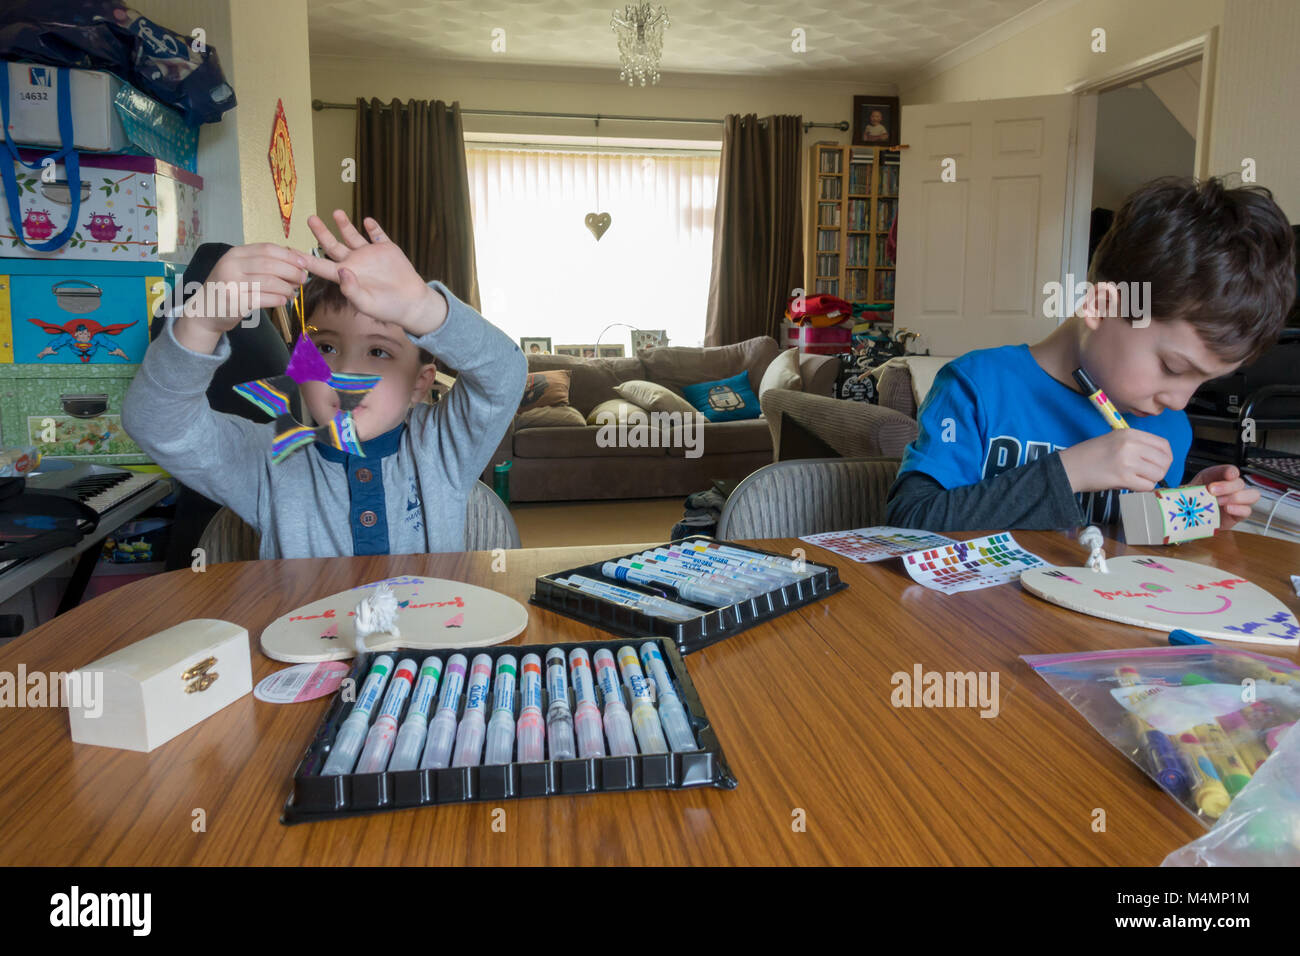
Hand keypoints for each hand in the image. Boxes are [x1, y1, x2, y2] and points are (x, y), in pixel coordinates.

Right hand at [183, 243, 308, 332]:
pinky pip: (264, 298)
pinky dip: (278, 299)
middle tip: (303, 279)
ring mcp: (232, 284)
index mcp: (235, 254)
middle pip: (270, 264)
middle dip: (292, 271)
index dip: (289, 255)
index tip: (304, 262)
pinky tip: (283, 300)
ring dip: (287, 288)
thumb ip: (262, 262)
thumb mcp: (240, 269)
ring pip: (270, 282)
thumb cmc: (228, 288)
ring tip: (292, 292)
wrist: (204, 311)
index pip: (267, 249)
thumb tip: (295, 261)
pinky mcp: (235, 302)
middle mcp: (231, 266)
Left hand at [303, 210, 446, 335]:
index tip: (290, 251)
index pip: (320, 266)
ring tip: (336, 212)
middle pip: (332, 245)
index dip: (305, 259)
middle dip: (321, 232)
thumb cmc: (387, 308)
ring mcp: (370, 254)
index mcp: (346, 276)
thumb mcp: (367, 304)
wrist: (411, 303)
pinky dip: (372, 227)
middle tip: (310, 218)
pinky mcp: (386, 249)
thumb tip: (342, 271)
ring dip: (344, 224)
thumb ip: (352, 290)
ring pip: (352, 236)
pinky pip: (377, 234)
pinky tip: (367, 221)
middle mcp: (355, 263)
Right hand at [1059, 429, 1172, 492]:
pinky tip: (1130, 485)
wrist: (1070, 467)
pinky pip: (1147, 486)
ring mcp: (1127, 461)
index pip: (1163, 445)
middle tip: (1147, 474)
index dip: (1165, 457)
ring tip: (1136, 479)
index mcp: (1129, 433)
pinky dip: (1142, 488)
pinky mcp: (1123, 477)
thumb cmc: (1090, 455)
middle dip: (1159, 471)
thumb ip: (1137, 444)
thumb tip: (1159, 458)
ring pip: (1158, 474)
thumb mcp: (1114, 439)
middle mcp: (1131, 445)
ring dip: (1150, 480)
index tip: (1158, 463)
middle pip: (1164, 461)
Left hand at [1190, 463, 1258, 519]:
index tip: (1228, 475)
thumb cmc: (1189, 502)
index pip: (1230, 470)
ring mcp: (1235, 501)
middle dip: (1227, 486)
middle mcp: (1229, 488)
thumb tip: (1180, 476)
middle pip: (1240, 482)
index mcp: (1217, 478)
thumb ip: (1188, 483)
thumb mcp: (1187, 489)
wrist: (1187, 518)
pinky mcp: (1237, 515)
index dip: (1231, 471)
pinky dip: (1239, 509)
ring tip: (1219, 502)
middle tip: (1212, 491)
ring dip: (1236, 497)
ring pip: (1251, 495)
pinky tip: (1228, 509)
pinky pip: (1247, 511)